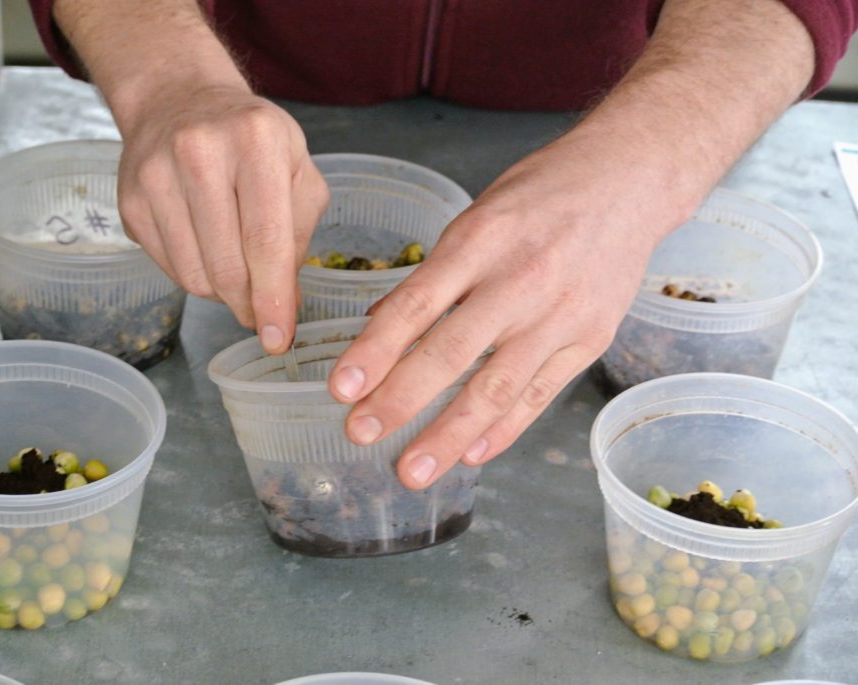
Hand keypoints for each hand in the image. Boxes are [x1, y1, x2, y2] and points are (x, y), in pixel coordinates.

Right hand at [116, 83, 328, 351]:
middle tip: (262, 316)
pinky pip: (169, 267)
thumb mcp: (296, 168)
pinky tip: (206, 250)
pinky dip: (195, 274)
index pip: (265, 240)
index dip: (273, 298)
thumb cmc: (250, 140)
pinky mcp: (130, 200)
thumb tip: (286, 301)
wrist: (179, 99)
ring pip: (194, 275)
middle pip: (227, 266)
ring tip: (236, 271)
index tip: (279, 339)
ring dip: (222, 292)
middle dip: (249, 305)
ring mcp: (156, 176)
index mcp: (255, 141)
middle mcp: (200, 152)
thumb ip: (299, 232)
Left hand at [326, 134, 674, 488]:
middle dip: (399, 400)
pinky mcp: (590, 339)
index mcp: (480, 240)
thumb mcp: (478, 214)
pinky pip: (540, 394)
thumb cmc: (542, 192)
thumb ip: (435, 273)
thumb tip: (381, 323)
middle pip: (450, 353)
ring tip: (412, 472)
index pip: (415, 305)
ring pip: (495, 387)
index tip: (341, 387)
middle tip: (360, 433)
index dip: (375, 350)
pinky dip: (504, 429)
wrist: (629, 179)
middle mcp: (519, 281)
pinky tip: (471, 454)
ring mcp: (559, 315)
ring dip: (447, 435)